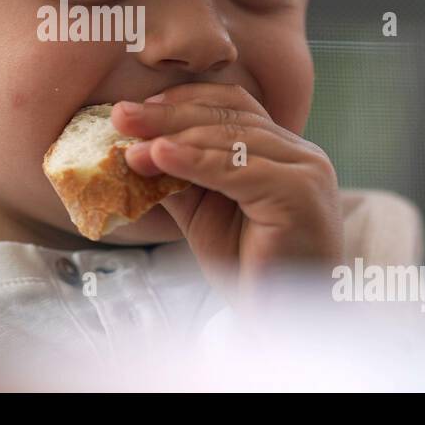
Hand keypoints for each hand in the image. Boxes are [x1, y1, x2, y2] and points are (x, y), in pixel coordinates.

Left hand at [112, 83, 342, 310]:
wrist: (284, 323)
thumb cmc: (250, 272)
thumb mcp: (204, 213)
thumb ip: (178, 177)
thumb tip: (132, 147)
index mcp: (282, 151)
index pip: (233, 106)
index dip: (183, 100)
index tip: (137, 107)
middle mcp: (301, 153)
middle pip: (228, 116)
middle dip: (168, 115)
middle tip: (119, 115)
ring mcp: (305, 170)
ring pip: (231, 138)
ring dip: (173, 137)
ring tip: (130, 146)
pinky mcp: (300, 194)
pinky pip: (238, 169)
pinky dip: (194, 161)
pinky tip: (159, 156)